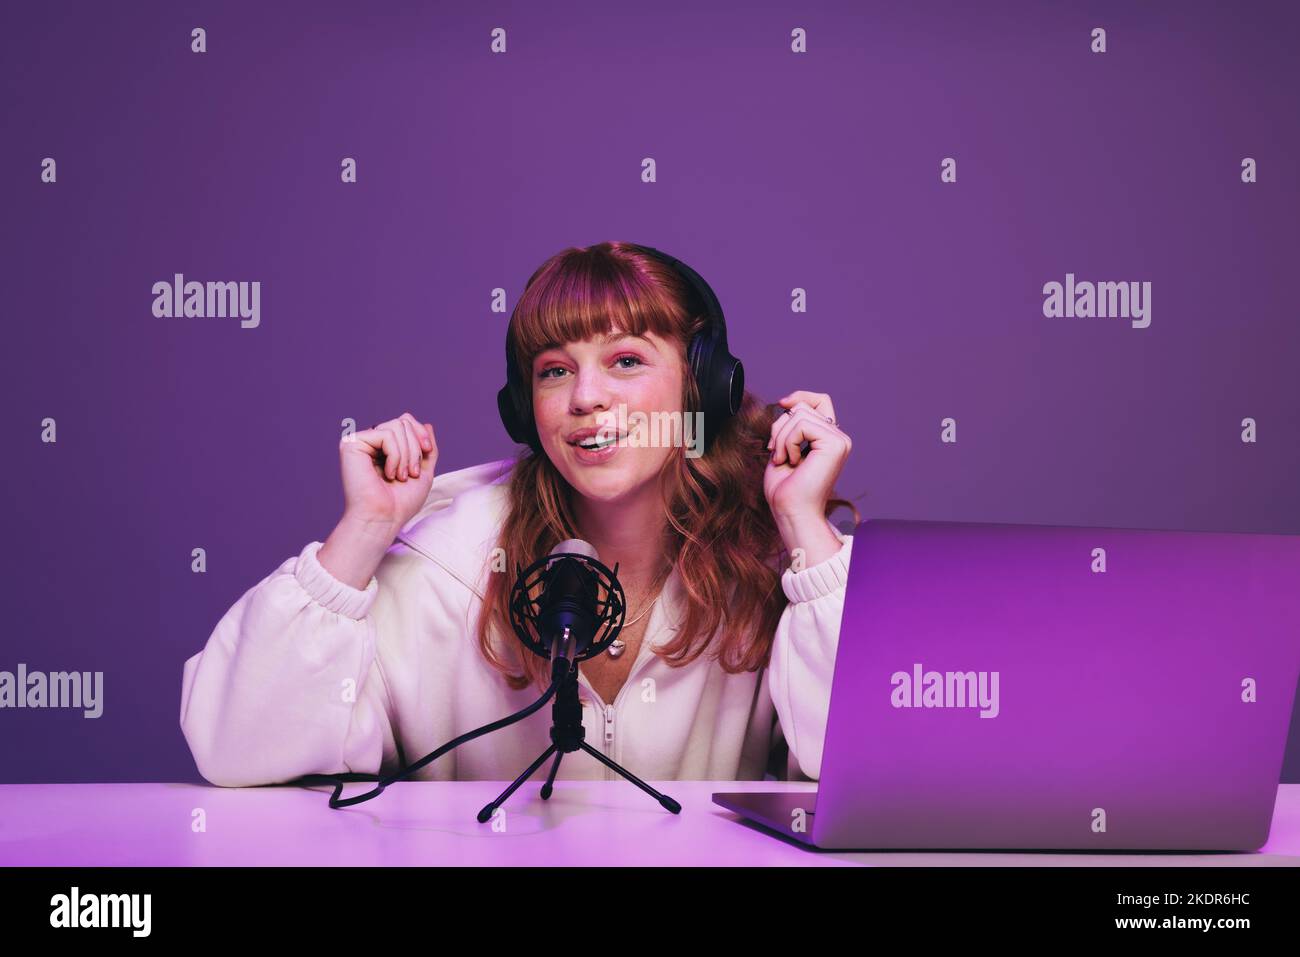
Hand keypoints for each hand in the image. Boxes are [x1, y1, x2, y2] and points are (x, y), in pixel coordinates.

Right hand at [338, 412, 437, 532]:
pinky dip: (395, 455)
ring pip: (396, 426)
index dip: (420, 433)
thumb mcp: (423, 471)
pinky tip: (389, 473)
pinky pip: (386, 435)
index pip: (405, 422)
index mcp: (384, 447)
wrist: (384, 519)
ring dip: (407, 454)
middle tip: (411, 474)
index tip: (428, 452)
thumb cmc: (401, 502)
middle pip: (403, 422)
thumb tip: (428, 425)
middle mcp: (370, 442)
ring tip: (400, 476)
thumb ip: (426, 449)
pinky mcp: (352, 444)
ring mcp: (360, 441)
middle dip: (415, 448)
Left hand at [763, 390, 850, 523]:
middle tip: (775, 451)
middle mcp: (839, 438)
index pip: (819, 401)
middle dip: (781, 426)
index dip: (800, 397)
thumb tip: (788, 403)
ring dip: (782, 437)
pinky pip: (801, 424)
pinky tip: (791, 461)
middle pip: (804, 406)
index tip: (782, 404)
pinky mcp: (835, 444)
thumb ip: (789, 426)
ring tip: (783, 459)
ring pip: (800, 414)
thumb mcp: (783, 449)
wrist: (791, 512)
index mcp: (828, 440)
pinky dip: (788, 441)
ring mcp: (840, 441)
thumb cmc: (785, 489)